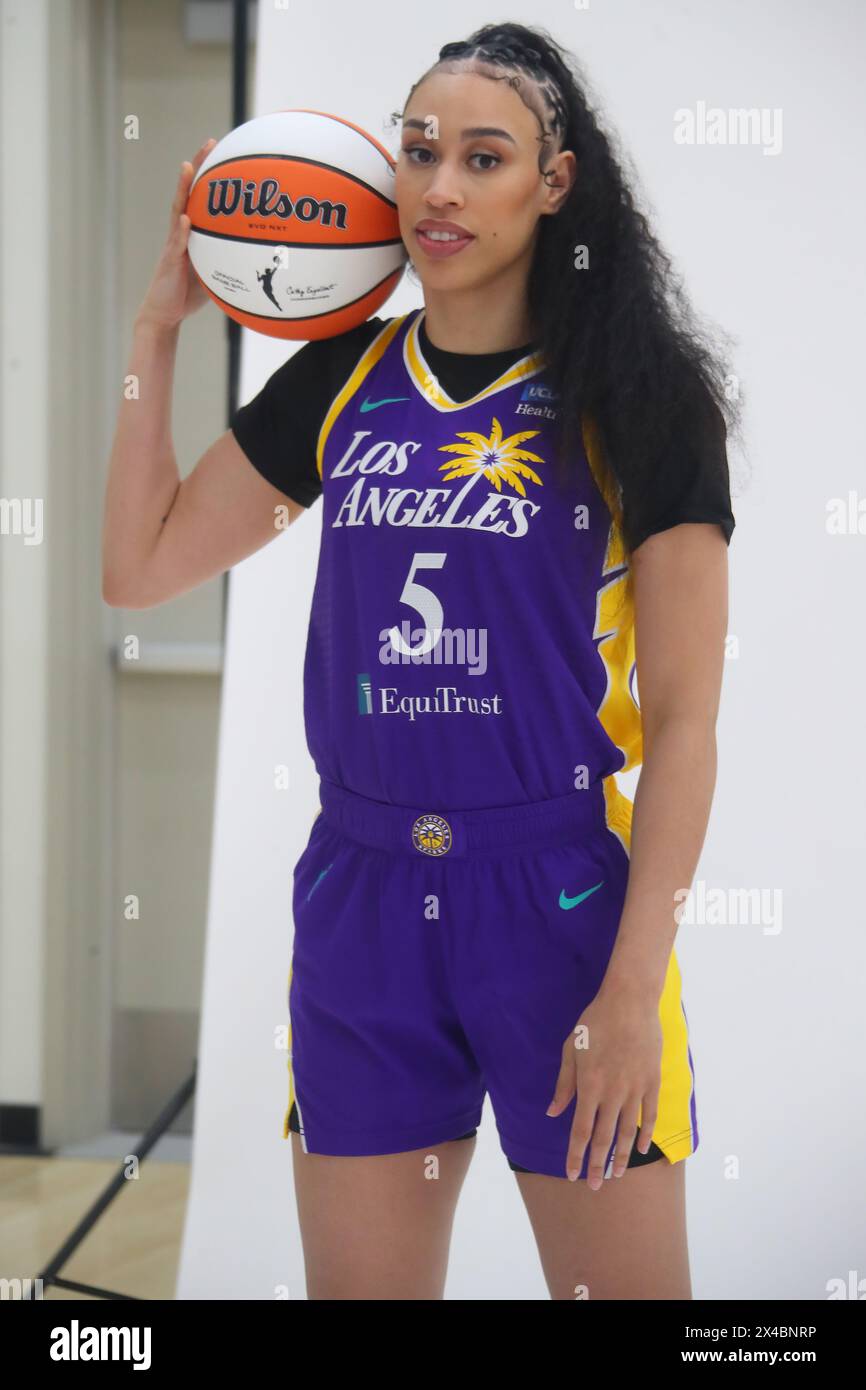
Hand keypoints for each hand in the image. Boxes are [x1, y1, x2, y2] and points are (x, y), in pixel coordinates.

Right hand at [136, 138, 216, 331]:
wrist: (165, 315)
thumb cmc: (188, 295)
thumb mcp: (216, 274)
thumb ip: (231, 261)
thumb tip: (261, 259)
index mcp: (191, 233)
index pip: (201, 197)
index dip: (210, 175)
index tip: (222, 151)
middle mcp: (180, 232)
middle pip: (189, 193)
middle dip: (198, 167)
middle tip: (210, 143)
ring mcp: (173, 245)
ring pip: (178, 210)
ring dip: (183, 189)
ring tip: (188, 167)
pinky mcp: (169, 262)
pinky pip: (176, 244)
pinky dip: (181, 230)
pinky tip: (186, 218)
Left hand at [547, 983, 662, 1188]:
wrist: (629, 1002)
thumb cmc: (595, 1022)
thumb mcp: (570, 1049)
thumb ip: (564, 1084)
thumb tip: (553, 1112)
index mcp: (589, 1086)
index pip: (580, 1130)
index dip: (575, 1155)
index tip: (572, 1174)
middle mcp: (612, 1093)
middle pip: (603, 1137)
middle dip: (597, 1164)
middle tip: (594, 1186)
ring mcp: (635, 1089)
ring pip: (627, 1131)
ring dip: (621, 1156)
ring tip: (617, 1174)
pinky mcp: (652, 1082)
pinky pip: (650, 1115)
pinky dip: (645, 1134)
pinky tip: (641, 1148)